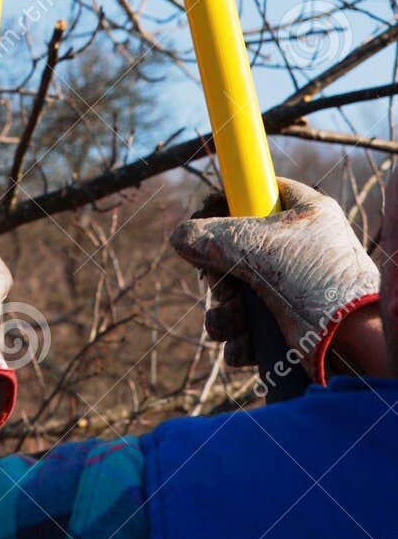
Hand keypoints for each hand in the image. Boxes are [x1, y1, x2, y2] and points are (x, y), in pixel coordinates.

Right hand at [169, 179, 379, 379]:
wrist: (358, 348)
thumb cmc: (318, 286)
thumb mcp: (259, 248)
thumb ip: (212, 235)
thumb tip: (179, 236)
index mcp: (306, 214)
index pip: (260, 190)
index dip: (228, 201)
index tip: (205, 216)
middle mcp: (300, 248)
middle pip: (237, 247)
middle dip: (219, 274)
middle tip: (223, 283)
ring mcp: (295, 288)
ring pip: (236, 290)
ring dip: (223, 311)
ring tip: (233, 322)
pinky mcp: (289, 325)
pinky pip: (248, 325)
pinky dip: (239, 337)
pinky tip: (244, 345)